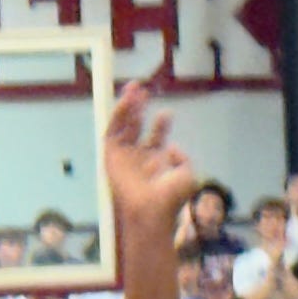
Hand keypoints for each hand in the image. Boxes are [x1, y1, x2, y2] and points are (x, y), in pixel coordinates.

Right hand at [104, 82, 193, 257]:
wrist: (152, 210)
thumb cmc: (171, 198)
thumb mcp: (187, 176)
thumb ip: (183, 159)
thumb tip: (172, 147)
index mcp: (154, 163)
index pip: (155, 138)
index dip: (161, 124)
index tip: (167, 113)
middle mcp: (137, 158)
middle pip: (136, 127)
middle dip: (139, 108)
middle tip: (143, 90)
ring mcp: (123, 157)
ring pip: (123, 126)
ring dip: (127, 107)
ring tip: (133, 89)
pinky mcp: (109, 156)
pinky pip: (111, 131)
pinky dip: (117, 116)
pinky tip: (125, 102)